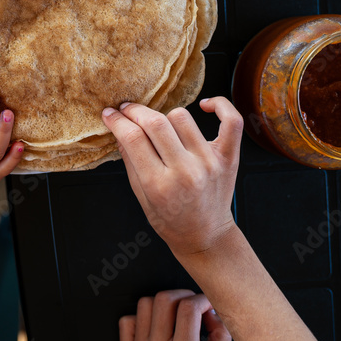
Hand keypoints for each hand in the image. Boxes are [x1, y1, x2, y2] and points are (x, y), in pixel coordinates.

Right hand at [101, 98, 243, 258]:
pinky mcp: (228, 158)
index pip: (133, 138)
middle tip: (127, 110)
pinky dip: (220, 106)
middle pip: (155, 123)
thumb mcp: (141, 196)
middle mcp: (186, 171)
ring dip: (165, 115)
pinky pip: (231, 121)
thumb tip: (119, 129)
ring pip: (182, 117)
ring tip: (160, 125)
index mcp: (159, 185)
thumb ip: (130, 161)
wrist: (206, 236)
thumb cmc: (171, 220)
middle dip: (135, 112)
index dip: (117, 121)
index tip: (110, 114)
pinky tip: (205, 105)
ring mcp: (209, 162)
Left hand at [120, 290, 231, 340]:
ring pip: (145, 304)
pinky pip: (127, 321)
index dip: (202, 299)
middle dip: (183, 295)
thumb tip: (214, 312)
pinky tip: (155, 326)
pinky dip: (141, 317)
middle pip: (164, 299)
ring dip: (162, 304)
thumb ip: (221, 338)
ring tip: (175, 314)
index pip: (188, 308)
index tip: (208, 304)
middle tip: (193, 305)